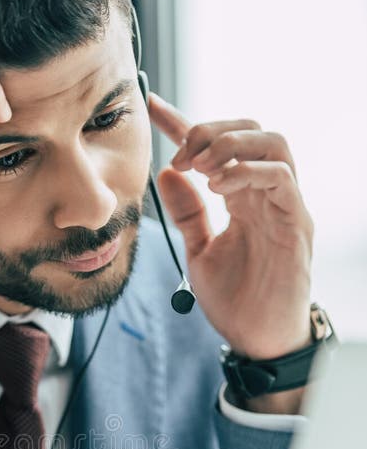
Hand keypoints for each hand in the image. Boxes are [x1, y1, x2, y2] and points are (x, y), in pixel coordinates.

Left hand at [149, 94, 313, 362]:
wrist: (258, 341)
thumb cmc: (236, 300)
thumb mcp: (198, 252)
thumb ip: (187, 213)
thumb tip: (166, 173)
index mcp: (242, 197)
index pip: (217, 147)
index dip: (184, 123)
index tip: (151, 106)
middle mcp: (266, 194)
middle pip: (250, 129)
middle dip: (210, 131)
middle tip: (181, 156)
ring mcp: (285, 205)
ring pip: (272, 142)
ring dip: (231, 146)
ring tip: (202, 169)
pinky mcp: (296, 223)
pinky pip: (281, 177)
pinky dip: (248, 171)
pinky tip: (219, 187)